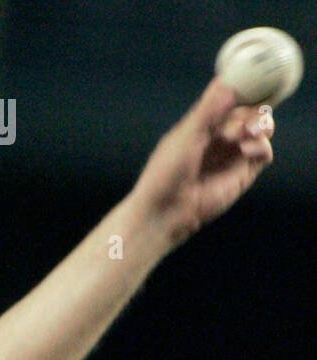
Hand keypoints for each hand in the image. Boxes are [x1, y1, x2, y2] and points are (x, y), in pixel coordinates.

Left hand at [129, 79, 274, 248]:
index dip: (243, 90)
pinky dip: (262, 146)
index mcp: (204, 125)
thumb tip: (227, 82)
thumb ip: (208, 110)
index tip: (252, 82)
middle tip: (247, 114)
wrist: (164, 210)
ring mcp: (233, 155)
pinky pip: (263, 153)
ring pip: (261, 129)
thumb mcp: (186, 135)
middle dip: (254, 108)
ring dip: (262, 124)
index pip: (231, 99)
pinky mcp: (242, 174)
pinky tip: (247, 149)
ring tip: (249, 132)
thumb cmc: (166, 172)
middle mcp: (221, 138)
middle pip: (250, 112)